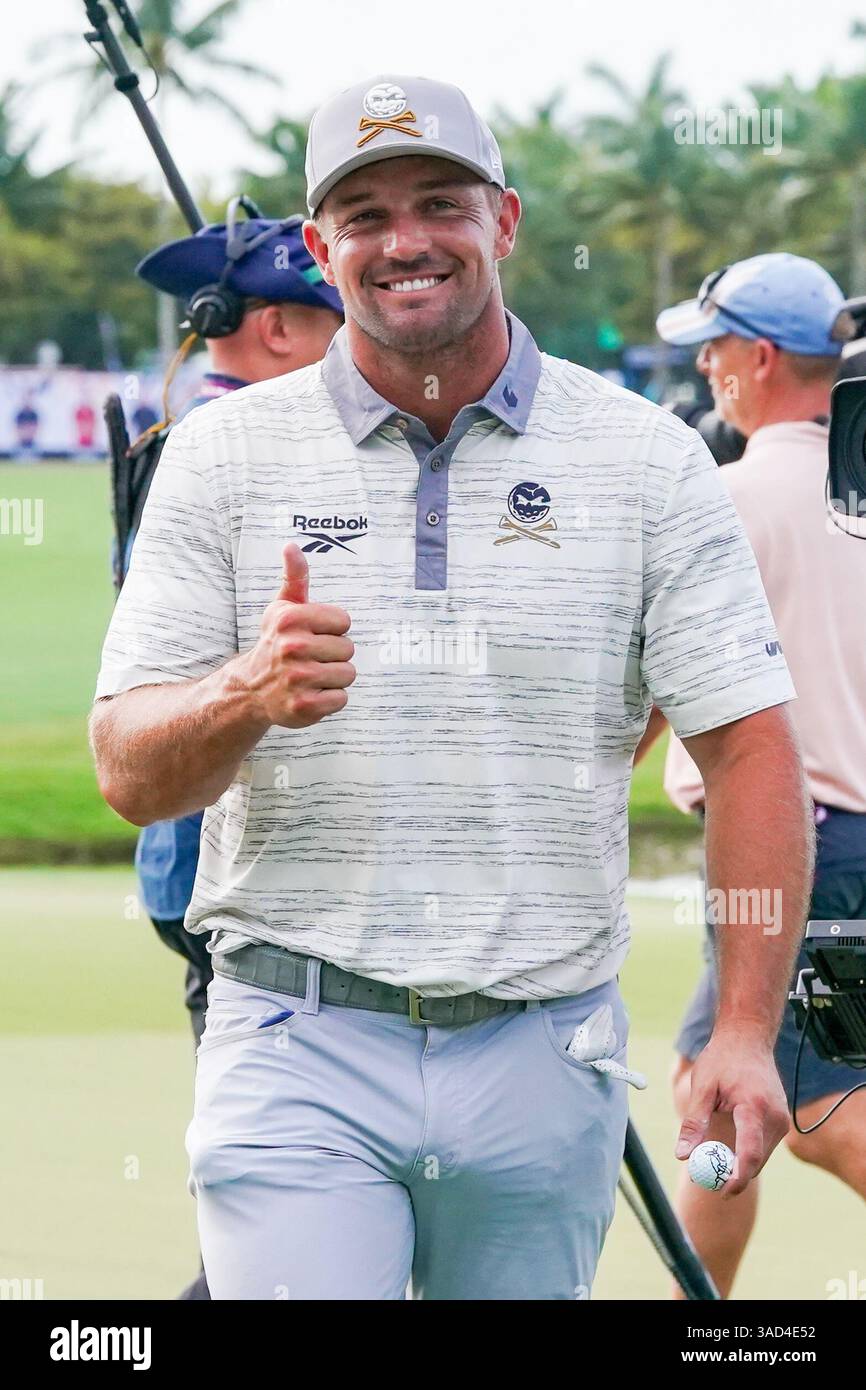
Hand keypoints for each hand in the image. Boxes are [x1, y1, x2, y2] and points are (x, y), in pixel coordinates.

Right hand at [240, 543, 355, 728]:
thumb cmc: (275, 643)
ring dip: (334, 677)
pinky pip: (341, 698)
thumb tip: (291, 546)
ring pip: (348, 674)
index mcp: (291, 620)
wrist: (251, 688)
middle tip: (311, 659)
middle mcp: (292, 647)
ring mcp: (298, 678)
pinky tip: (311, 693)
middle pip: (348, 648)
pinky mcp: (305, 706)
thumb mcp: (282, 608)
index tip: (313, 635)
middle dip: (334, 655)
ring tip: (312, 676)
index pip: (344, 622)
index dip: (332, 630)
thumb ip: (294, 577)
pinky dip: (331, 699)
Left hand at [675, 1024, 788, 1195]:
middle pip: (756, 1160)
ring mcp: (782, 1119)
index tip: (721, 1192)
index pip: (750, 1154)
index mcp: (754, 1107)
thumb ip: (694, 1123)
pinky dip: (748, 1150)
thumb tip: (683, 1155)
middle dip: (734, 1174)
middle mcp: (775, 1116)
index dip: (736, 1179)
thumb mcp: (702, 1087)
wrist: (748, 1039)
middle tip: (708, 1179)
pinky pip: (764, 1145)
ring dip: (740, 1162)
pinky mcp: (782, 1120)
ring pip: (761, 1155)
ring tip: (714, 1154)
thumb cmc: (722, 1059)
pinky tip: (730, 1141)